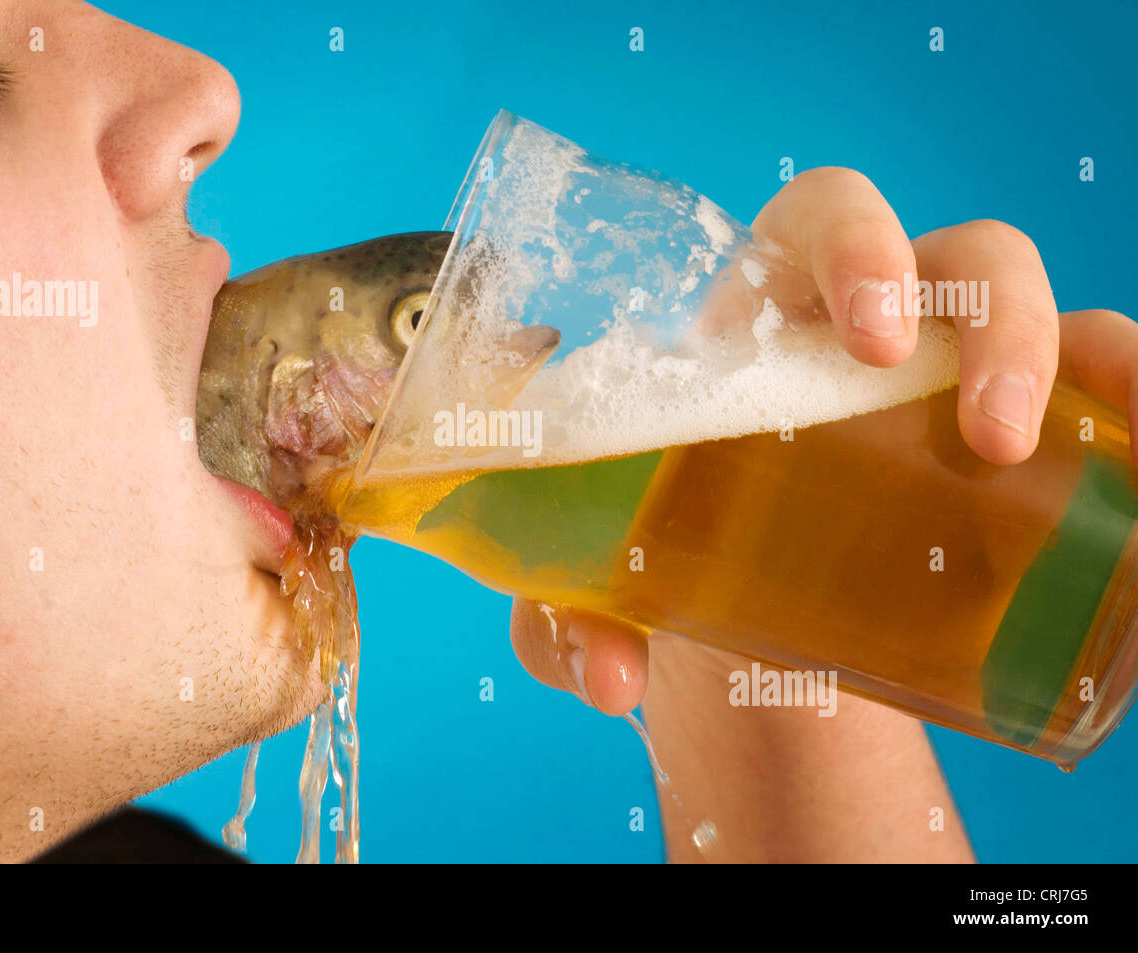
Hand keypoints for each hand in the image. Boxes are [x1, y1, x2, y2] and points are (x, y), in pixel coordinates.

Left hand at [510, 166, 1136, 713]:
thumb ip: (571, 617)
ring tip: (1067, 446)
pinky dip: (1123, 395)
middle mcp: (864, 326)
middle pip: (954, 254)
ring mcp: (944, 374)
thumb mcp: (609, 580)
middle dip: (986, 319)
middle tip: (982, 428)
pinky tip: (1137, 442)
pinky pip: (1089, 383)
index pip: (815, 225)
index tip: (865, 342)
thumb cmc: (670, 551)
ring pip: (1033, 316)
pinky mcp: (1003, 430)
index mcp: (760, 320)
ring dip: (1066, 356)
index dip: (856, 252)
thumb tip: (610, 674)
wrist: (744, 607)